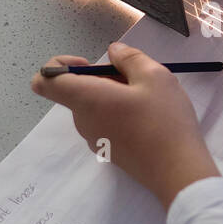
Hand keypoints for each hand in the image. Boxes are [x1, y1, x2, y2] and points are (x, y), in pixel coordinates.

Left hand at [30, 44, 219, 210]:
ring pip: (94, 106)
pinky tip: (149, 118)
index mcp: (86, 99)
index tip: (88, 64)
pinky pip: (105, 122)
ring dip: (115, 95)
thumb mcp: (154, 76)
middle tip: (137, 80)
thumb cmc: (164, 121)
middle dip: (103, 78)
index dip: (58, 65)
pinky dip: (120, 113)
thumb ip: (129, 57)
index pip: (44, 81)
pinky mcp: (108, 151)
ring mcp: (94, 139)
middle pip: (78, 90)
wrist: (178, 172)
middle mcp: (82, 120)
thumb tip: (112, 51)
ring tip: (148, 99)